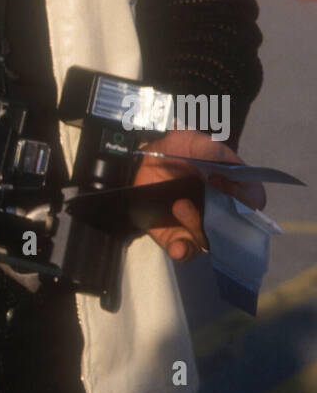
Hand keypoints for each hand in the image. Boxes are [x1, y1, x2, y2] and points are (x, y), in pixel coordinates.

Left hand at [133, 126, 266, 263]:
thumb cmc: (175, 149)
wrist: (140, 160)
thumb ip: (215, 151)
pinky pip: (184, 251)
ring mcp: (197, 226)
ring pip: (208, 239)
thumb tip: (233, 170)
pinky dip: (183, 251)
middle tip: (204, 195)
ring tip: (179, 205)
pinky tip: (178, 246)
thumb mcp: (195, 141)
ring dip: (197, 226)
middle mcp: (218, 211)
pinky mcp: (175, 237)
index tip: (227, 186)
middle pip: (232, 226)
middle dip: (221, 217)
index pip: (252, 201)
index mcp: (230, 187)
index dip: (247, 198)